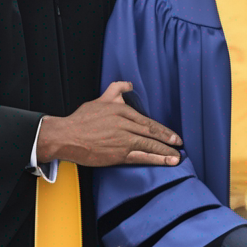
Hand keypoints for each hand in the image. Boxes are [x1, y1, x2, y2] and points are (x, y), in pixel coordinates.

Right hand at [37, 81, 181, 166]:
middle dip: (167, 139)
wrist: (66, 136)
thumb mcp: (100, 99)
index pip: (147, 121)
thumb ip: (116, 90)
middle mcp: (125, 124)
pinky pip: (140, 157)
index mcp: (122, 111)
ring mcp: (122, 140)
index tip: (172, 134)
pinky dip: (155, 159)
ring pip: (149, 144)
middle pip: (151, 132)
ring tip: (177, 156)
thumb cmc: (82, 119)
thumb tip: (129, 84)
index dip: (162, 129)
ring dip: (166, 151)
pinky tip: (165, 162)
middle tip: (179, 143)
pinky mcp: (118, 154)